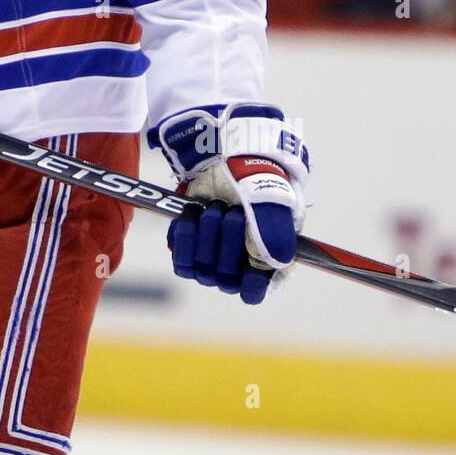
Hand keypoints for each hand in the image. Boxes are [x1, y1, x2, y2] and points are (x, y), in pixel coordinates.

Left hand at [152, 103, 308, 304]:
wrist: (227, 161)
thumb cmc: (257, 185)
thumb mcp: (271, 206)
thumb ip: (274, 235)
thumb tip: (271, 263)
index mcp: (265, 264)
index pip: (252, 293)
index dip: (248, 280)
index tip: (247, 255)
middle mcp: (238, 268)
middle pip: (224, 278)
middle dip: (226, 241)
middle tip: (231, 212)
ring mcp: (211, 260)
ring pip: (201, 270)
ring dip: (205, 236)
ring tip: (213, 208)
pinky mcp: (189, 249)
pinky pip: (180, 260)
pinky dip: (184, 238)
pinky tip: (191, 216)